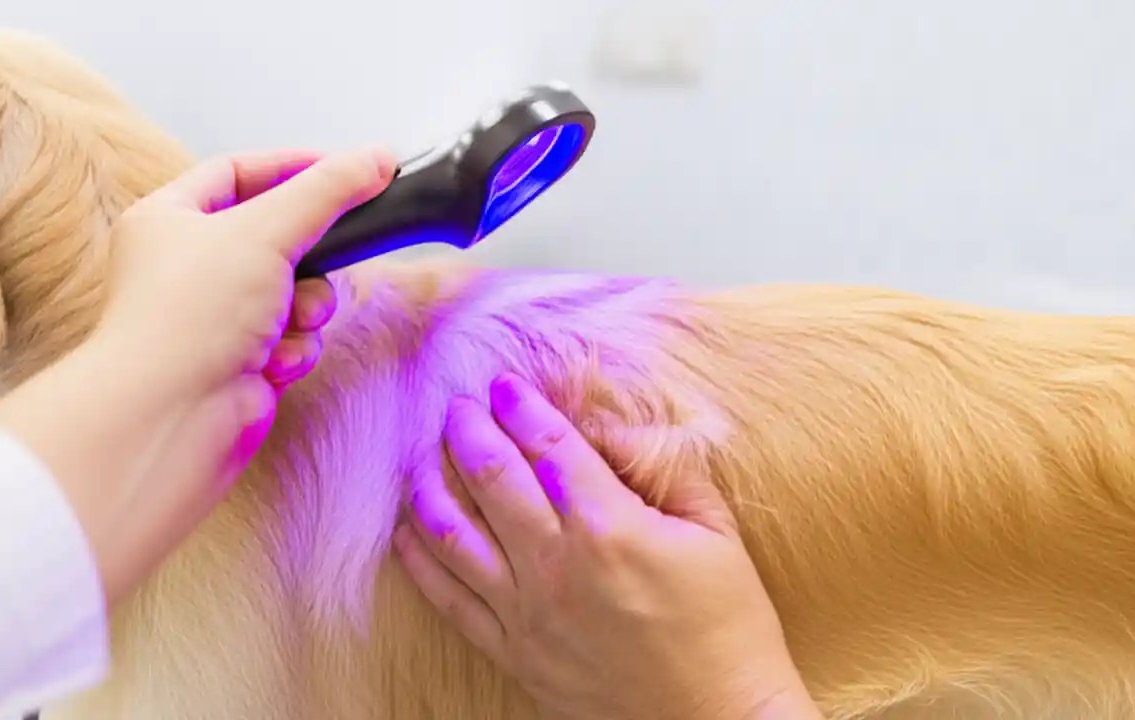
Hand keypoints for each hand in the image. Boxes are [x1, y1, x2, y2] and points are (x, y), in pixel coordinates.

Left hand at [0, 146, 395, 604]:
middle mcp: (187, 266)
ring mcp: (214, 317)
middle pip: (276, 235)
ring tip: (292, 320)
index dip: (292, 167)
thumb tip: (375, 158)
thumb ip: (328, 191)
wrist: (171, 417)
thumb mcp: (265, 231)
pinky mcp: (240, 361)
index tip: (345, 171)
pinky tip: (273, 361)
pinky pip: (293, 337)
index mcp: (169, 219)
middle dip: (311, 255)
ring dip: (307, 307)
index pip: (238, 171)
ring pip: (294, 291)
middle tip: (331, 254)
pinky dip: (294, 347)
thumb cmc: (186, 319)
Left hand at [394, 372, 821, 719]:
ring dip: (430, 485)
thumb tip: (607, 426)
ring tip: (422, 457)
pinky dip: (419, 560)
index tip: (504, 384)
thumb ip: (663, 467)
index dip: (521, 406)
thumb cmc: (728, 625)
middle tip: (459, 406)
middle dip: (468, 429)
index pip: (549, 445)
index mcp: (609, 527)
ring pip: (453, 533)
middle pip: (491, 476)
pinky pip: (449, 599)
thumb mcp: (716, 532)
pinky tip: (406, 533)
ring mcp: (527, 612)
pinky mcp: (513, 653)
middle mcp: (556, 564)